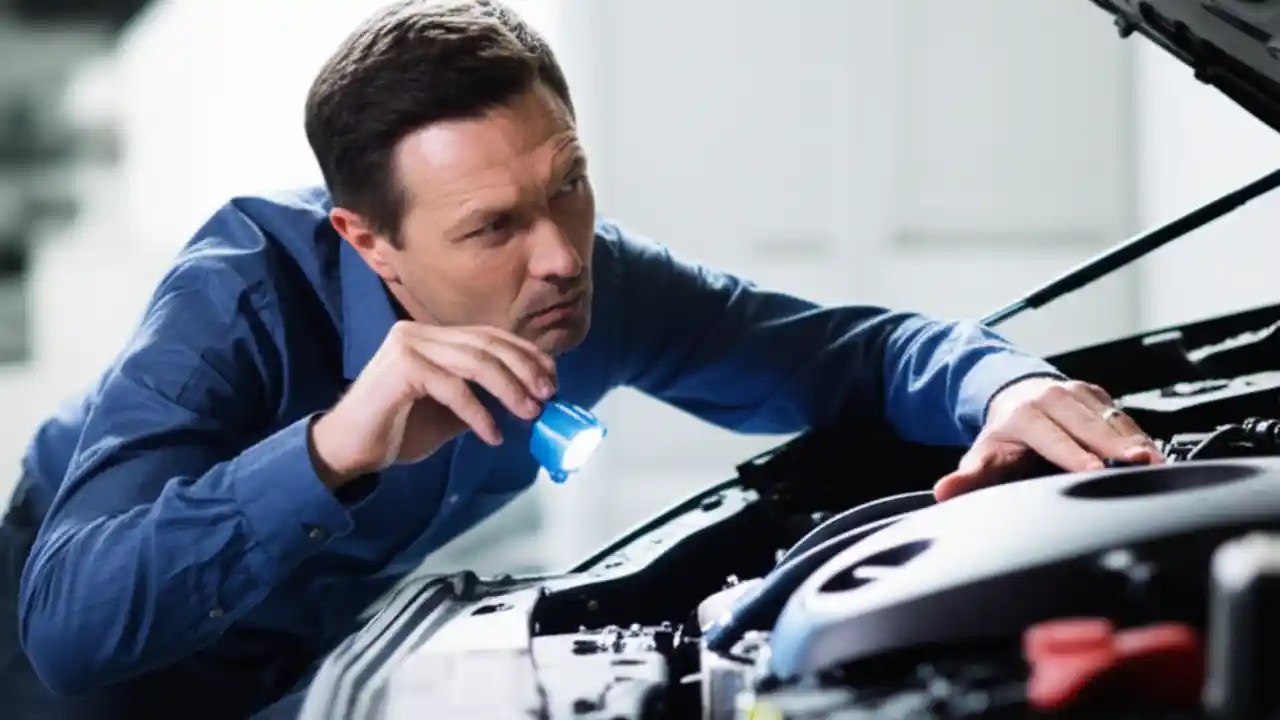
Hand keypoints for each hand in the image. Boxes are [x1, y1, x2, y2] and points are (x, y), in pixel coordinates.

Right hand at [308, 321, 557, 487]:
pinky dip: (478, 413)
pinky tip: (493, 434)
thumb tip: (530, 399)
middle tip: (547, 397)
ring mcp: (408, 345)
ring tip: (529, 414)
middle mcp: (419, 332)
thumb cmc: (399, 429)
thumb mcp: (451, 411)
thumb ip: (483, 397)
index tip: (553, 379)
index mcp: (433, 336)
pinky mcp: (401, 368)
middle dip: (524, 370)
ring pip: (475, 362)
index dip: (526, 354)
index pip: (490, 336)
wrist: (350, 450)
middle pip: (487, 344)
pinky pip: (453, 388)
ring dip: (509, 389)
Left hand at [933, 377, 1162, 500]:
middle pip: (1088, 424)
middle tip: (1142, 463)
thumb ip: (968, 477)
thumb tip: (944, 491)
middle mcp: (1053, 399)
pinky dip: (1140, 435)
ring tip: (1158, 460)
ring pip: (1111, 419)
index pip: (1052, 436)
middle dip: (1116, 444)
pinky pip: (1123, 417)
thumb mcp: (983, 455)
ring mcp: (1079, 394)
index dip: (1073, 453)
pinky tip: (1156, 454)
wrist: (1015, 394)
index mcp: (1024, 414)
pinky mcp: (1100, 396)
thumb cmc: (1005, 434)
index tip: (1093, 469)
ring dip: (1135, 439)